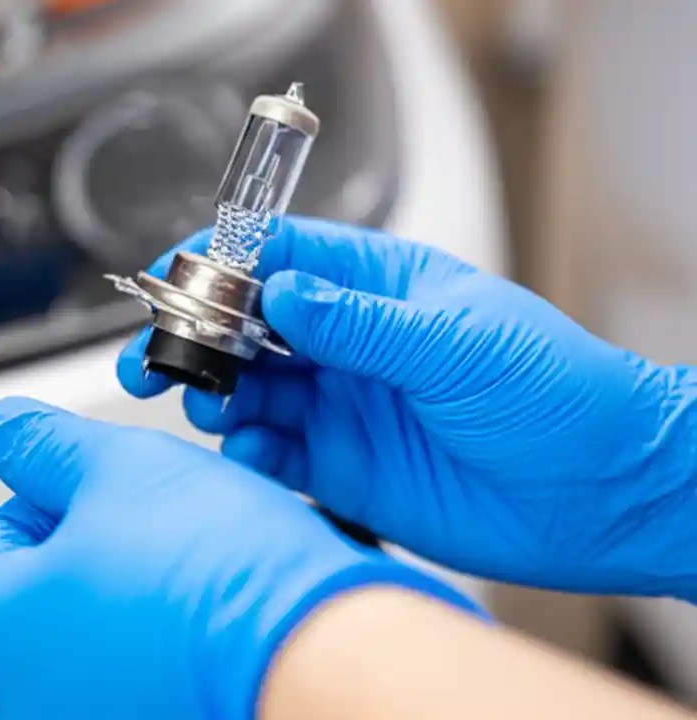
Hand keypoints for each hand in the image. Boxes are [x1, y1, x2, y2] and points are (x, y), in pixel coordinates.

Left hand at [0, 397, 478, 719]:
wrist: (317, 651)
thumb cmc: (221, 573)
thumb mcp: (118, 467)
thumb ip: (43, 446)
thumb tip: (4, 429)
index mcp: (0, 625)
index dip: (48, 495)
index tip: (98, 485)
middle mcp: (29, 695)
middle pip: (43, 595)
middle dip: (93, 547)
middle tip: (154, 521)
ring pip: (97, 639)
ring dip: (132, 596)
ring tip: (193, 566)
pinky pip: (142, 678)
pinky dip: (166, 647)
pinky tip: (211, 617)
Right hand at [119, 217, 696, 600]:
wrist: (601, 494)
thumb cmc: (558, 394)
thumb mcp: (457, 343)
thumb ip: (360, 323)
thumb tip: (282, 293)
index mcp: (378, 287)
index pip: (281, 255)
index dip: (222, 262)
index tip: (177, 279)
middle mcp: (349, 344)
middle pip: (245, 326)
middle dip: (194, 337)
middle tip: (156, 357)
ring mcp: (341, 406)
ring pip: (248, 391)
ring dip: (215, 397)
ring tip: (209, 407)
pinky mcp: (340, 469)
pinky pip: (272, 456)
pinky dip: (248, 455)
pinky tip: (249, 455)